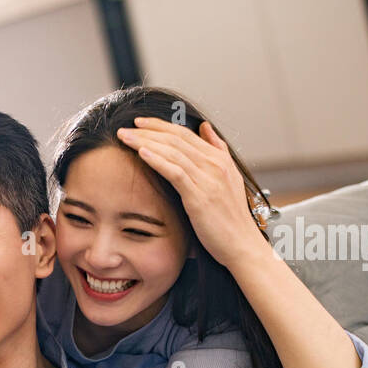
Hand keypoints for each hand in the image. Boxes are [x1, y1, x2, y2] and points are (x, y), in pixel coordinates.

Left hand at [115, 117, 270, 269]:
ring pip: (173, 152)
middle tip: (125, 127)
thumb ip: (217, 150)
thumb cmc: (231, 217)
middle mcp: (215, 164)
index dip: (160, 126)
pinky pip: (175, 172)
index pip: (185, 134)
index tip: (140, 122)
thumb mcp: (229, 178)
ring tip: (125, 137)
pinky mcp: (200, 196)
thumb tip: (205, 127)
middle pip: (176, 139)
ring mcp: (208, 179)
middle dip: (148, 131)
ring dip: (146, 142)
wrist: (242, 244)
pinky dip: (157, 160)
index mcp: (219, 159)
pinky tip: (141, 153)